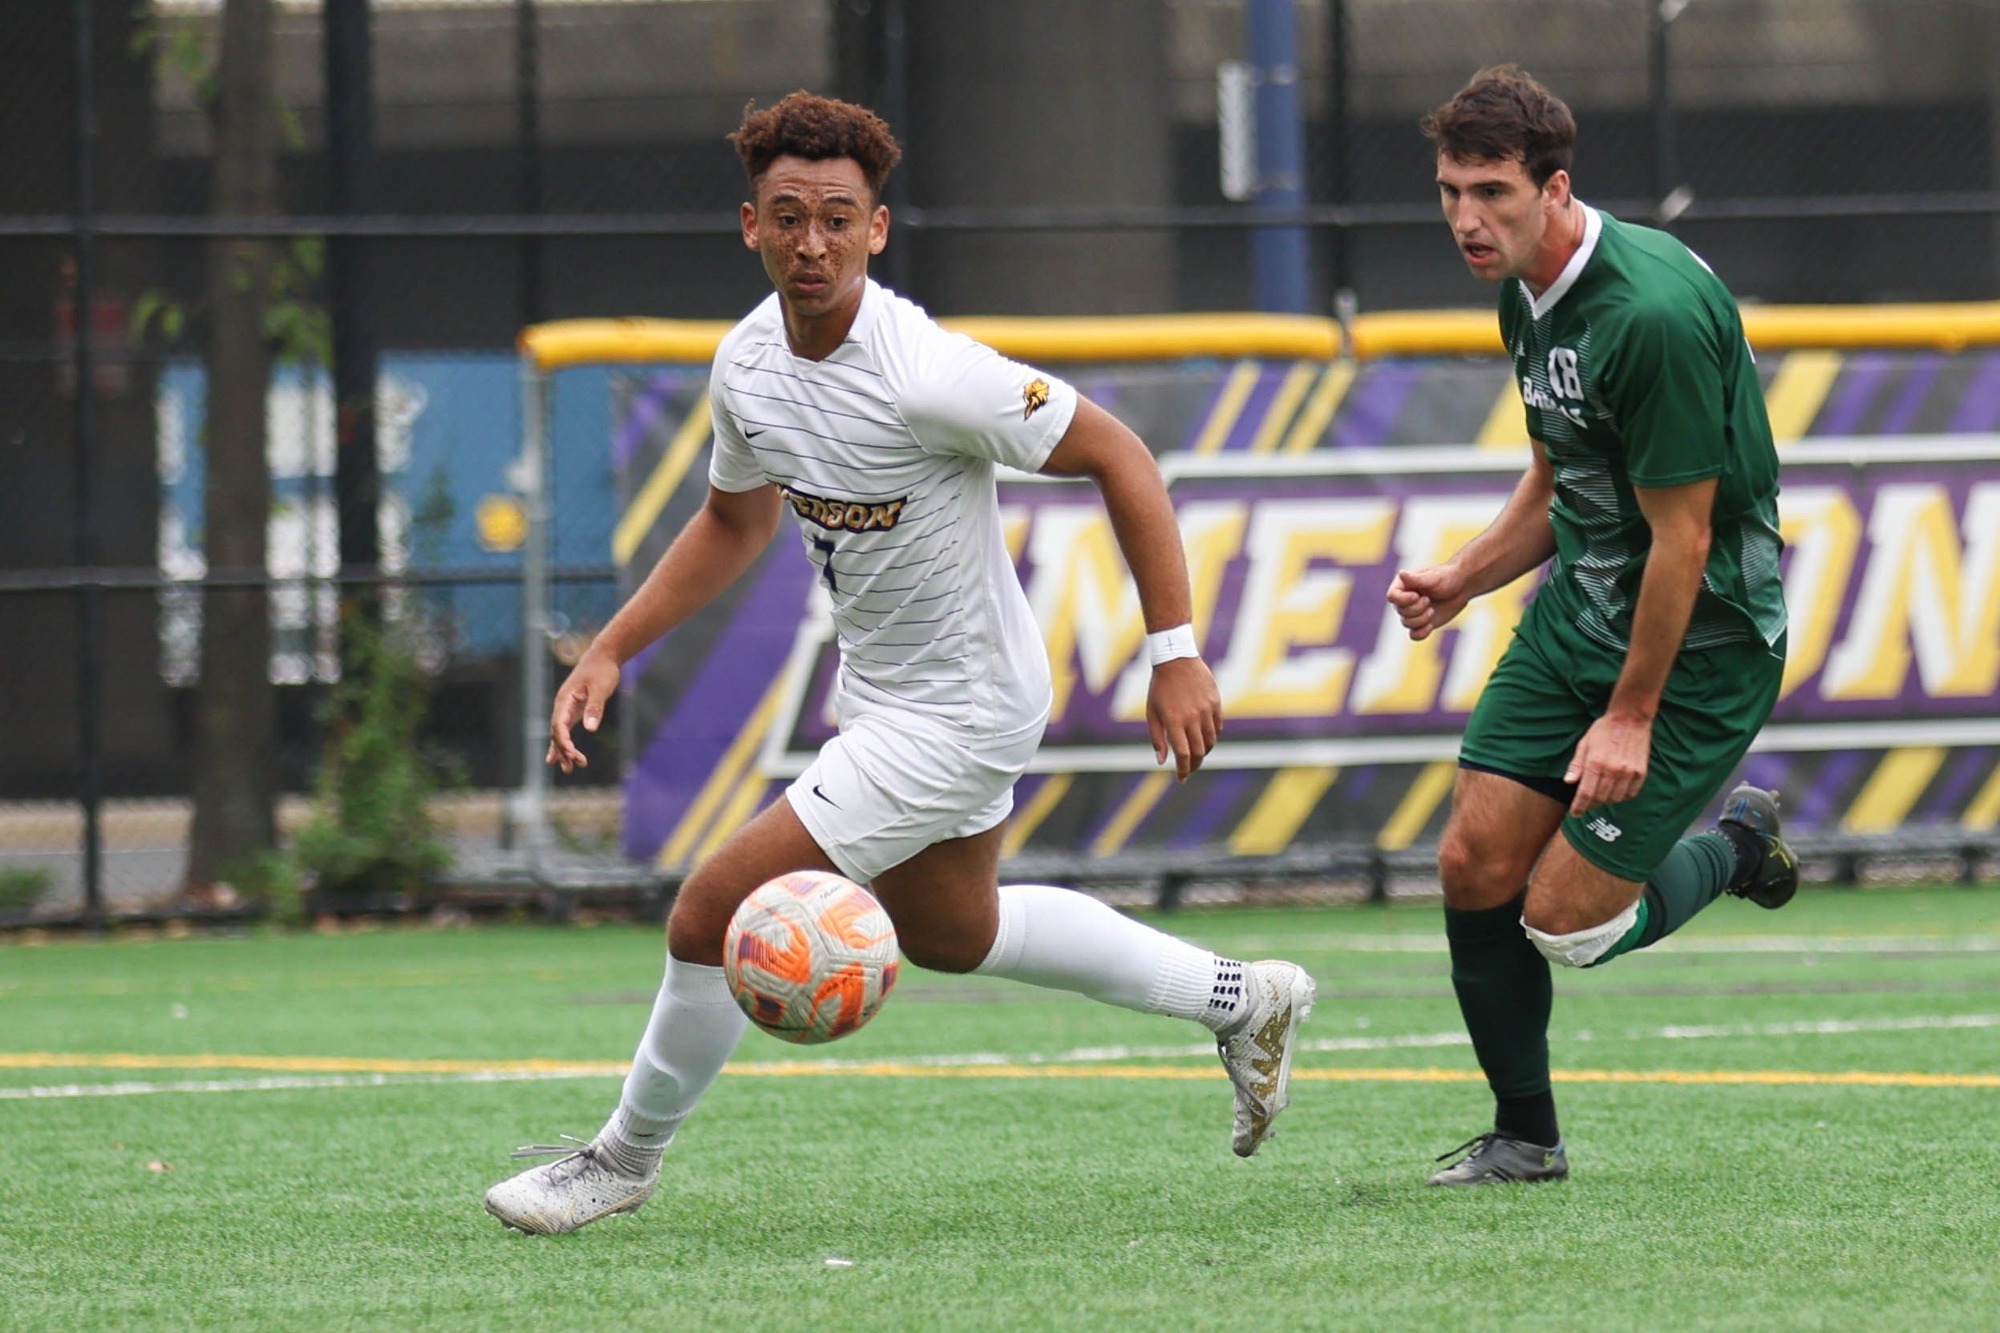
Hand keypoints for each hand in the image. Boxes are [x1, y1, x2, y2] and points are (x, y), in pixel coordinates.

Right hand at [547, 648, 620, 773]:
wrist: (603, 657)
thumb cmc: (602, 671)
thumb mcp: (601, 688)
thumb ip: (595, 708)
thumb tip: (591, 728)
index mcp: (565, 700)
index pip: (558, 725)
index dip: (563, 742)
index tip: (573, 754)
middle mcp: (562, 706)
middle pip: (557, 733)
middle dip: (565, 751)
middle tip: (577, 765)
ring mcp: (567, 709)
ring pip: (560, 734)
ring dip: (563, 752)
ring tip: (568, 770)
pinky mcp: (575, 711)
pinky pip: (565, 730)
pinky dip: (563, 744)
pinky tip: (561, 759)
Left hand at [1147, 656, 1222, 781]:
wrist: (1176, 659)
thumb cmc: (1160, 687)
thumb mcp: (1152, 712)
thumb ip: (1157, 737)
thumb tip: (1162, 761)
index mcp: (1174, 721)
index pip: (1182, 754)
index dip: (1183, 770)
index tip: (1181, 778)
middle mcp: (1192, 717)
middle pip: (1198, 751)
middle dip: (1194, 765)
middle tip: (1188, 770)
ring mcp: (1206, 710)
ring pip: (1210, 741)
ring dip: (1204, 752)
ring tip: (1196, 754)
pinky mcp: (1216, 702)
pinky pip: (1217, 727)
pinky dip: (1212, 736)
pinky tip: (1204, 738)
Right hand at [1386, 564, 1471, 640]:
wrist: (1461, 587)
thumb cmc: (1447, 578)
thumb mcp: (1433, 578)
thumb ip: (1416, 579)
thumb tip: (1401, 573)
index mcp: (1403, 585)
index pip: (1392, 597)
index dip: (1403, 600)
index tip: (1417, 595)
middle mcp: (1404, 600)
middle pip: (1401, 612)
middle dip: (1417, 609)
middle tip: (1429, 600)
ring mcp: (1412, 613)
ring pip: (1407, 624)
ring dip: (1422, 619)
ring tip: (1432, 610)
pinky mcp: (1421, 624)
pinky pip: (1414, 635)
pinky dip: (1421, 633)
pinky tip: (1430, 625)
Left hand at [1564, 712, 1652, 814]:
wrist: (1630, 718)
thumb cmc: (1604, 729)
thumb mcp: (1584, 743)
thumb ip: (1576, 764)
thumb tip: (1569, 782)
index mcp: (1595, 763)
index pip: (1585, 793)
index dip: (1579, 806)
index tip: (1575, 813)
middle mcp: (1613, 770)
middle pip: (1600, 799)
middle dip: (1591, 804)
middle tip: (1586, 803)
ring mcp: (1629, 772)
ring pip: (1615, 799)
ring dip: (1606, 800)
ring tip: (1601, 794)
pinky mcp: (1641, 773)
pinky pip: (1630, 794)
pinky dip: (1622, 796)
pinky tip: (1616, 790)